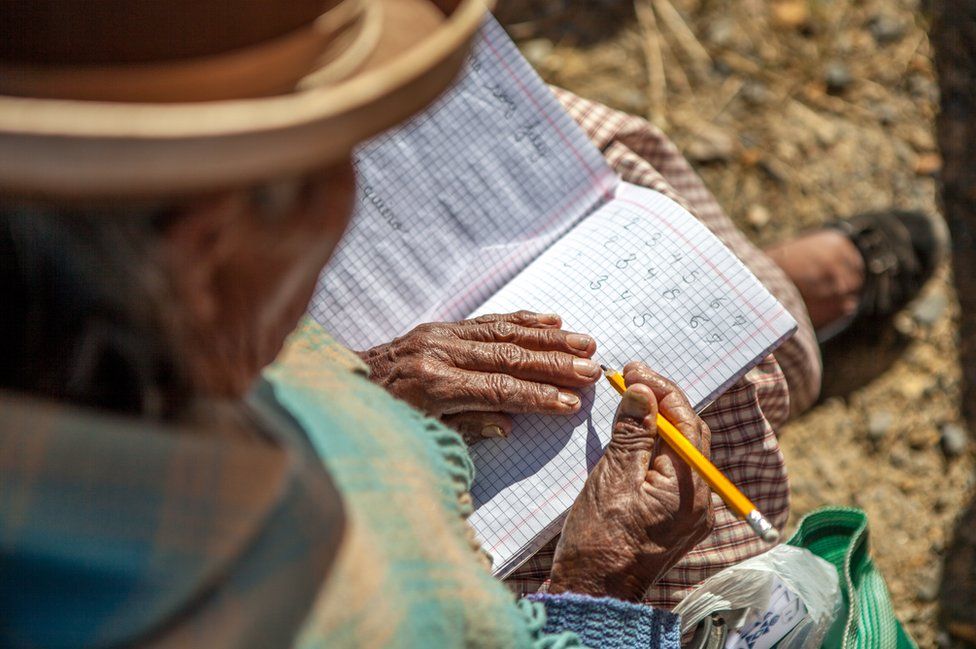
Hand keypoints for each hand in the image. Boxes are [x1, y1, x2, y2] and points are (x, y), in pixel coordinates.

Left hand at [357, 311, 599, 440]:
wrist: (342, 385)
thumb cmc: (382, 420)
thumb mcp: (420, 432)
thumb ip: (466, 426)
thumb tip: (509, 425)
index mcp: (434, 385)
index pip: (499, 389)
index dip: (538, 396)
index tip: (571, 403)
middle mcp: (439, 353)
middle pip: (508, 356)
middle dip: (554, 364)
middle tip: (591, 370)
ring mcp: (440, 334)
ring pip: (504, 332)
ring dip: (548, 337)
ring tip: (584, 343)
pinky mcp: (440, 326)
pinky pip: (488, 320)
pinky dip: (522, 319)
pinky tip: (551, 319)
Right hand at [548, 362, 713, 600]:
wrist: (593, 592)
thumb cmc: (599, 541)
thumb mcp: (612, 478)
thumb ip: (632, 433)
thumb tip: (644, 392)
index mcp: (690, 489)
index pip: (687, 422)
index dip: (662, 390)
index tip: (634, 370)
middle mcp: (699, 500)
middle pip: (689, 435)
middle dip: (662, 403)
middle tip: (630, 378)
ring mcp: (689, 511)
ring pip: (679, 451)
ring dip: (657, 423)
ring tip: (629, 400)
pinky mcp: (673, 517)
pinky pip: (669, 470)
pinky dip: (653, 447)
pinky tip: (632, 435)